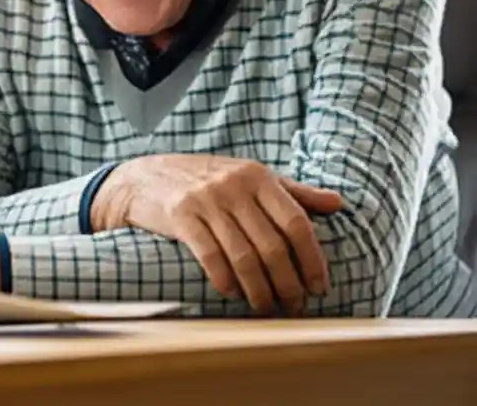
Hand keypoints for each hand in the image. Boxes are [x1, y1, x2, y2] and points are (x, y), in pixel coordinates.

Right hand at [92, 154, 342, 315]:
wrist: (144, 177)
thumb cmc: (205, 180)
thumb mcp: (249, 177)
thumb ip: (293, 191)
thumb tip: (339, 204)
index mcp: (258, 176)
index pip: (296, 222)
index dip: (312, 259)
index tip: (319, 286)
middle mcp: (234, 185)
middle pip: (272, 245)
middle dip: (287, 283)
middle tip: (294, 306)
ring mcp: (205, 199)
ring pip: (243, 256)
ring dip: (259, 290)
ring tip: (266, 307)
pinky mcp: (180, 215)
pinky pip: (210, 256)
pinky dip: (225, 280)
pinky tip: (233, 293)